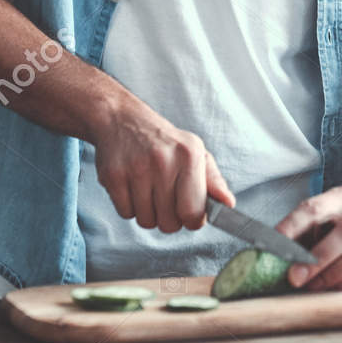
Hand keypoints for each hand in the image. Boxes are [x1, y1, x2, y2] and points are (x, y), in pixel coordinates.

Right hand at [91, 97, 234, 233]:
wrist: (122, 119)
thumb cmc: (164, 142)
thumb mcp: (195, 152)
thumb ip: (213, 181)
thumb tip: (228, 204)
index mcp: (189, 155)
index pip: (193, 212)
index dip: (191, 220)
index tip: (187, 214)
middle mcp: (163, 160)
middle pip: (169, 223)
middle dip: (169, 219)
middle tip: (165, 199)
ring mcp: (136, 168)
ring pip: (146, 221)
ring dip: (148, 213)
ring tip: (148, 190)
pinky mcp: (113, 175)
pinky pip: (126, 214)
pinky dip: (129, 207)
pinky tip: (132, 187)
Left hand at [276, 185, 341, 290]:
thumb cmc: (329, 232)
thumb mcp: (312, 226)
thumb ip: (293, 237)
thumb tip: (262, 257)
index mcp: (341, 198)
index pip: (314, 208)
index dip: (293, 226)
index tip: (275, 244)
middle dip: (318, 258)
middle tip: (294, 278)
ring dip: (332, 275)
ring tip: (310, 287)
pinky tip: (330, 289)